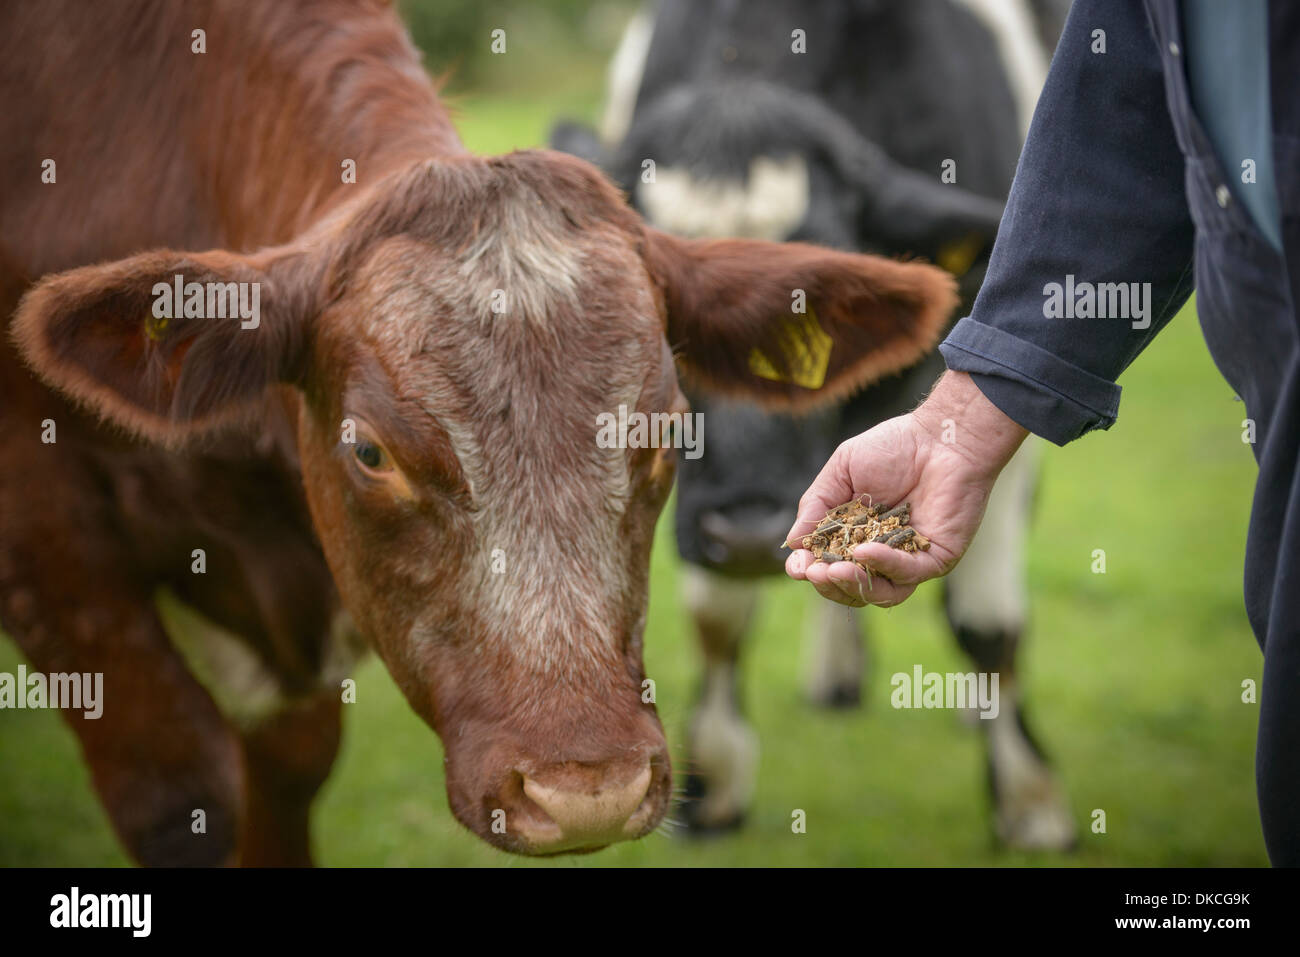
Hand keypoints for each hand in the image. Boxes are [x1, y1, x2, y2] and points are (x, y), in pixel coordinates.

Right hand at [785, 371, 1027, 606]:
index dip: (811, 570)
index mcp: (856, 535)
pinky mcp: (935, 558)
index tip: (798, 566)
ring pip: (881, 593)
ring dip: (853, 586)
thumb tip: (793, 544)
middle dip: (829, 584)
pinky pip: (907, 574)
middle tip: (815, 571)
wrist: (942, 436)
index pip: (829, 566)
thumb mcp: (841, 472)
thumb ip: (817, 506)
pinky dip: (883, 565)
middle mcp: (882, 553)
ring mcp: (909, 558)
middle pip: (851, 588)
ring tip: (835, 570)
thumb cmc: (893, 447)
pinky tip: (865, 551)